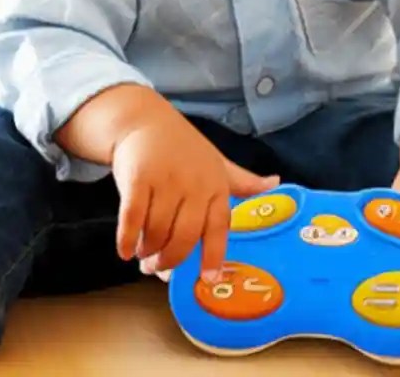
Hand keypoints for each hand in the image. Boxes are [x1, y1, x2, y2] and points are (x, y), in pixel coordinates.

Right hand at [109, 99, 278, 281]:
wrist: (145, 121)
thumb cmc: (184, 148)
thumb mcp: (217, 163)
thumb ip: (242, 181)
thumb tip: (275, 183)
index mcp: (216, 185)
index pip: (219, 226)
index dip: (214, 255)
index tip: (210, 280)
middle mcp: (194, 185)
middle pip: (185, 236)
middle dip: (170, 259)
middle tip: (157, 269)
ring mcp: (166, 181)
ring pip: (158, 230)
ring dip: (148, 250)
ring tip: (142, 256)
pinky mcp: (138, 178)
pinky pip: (133, 218)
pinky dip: (127, 238)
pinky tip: (124, 251)